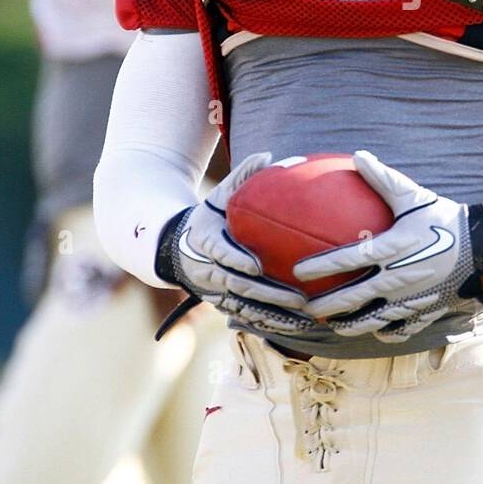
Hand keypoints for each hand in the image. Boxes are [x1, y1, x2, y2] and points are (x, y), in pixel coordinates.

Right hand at [156, 152, 316, 335]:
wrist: (177, 247)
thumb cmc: (208, 216)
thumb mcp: (219, 194)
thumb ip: (241, 175)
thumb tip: (268, 155)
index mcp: (205, 240)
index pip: (220, 252)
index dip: (236, 259)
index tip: (256, 265)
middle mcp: (207, 269)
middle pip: (238, 285)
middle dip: (268, 294)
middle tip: (300, 298)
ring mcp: (214, 291)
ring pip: (245, 308)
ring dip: (275, 315)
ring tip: (305, 318)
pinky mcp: (222, 305)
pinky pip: (247, 319)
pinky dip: (270, 325)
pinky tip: (298, 328)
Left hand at [292, 151, 482, 342]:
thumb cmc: (445, 219)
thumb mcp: (414, 196)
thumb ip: (384, 179)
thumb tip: (359, 155)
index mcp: (391, 249)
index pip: (347, 259)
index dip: (320, 266)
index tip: (297, 272)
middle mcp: (397, 278)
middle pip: (353, 298)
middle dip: (326, 306)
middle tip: (305, 309)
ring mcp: (411, 300)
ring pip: (373, 320)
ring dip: (349, 325)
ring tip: (333, 326)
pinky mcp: (426, 312)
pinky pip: (401, 329)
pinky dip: (385, 333)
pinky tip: (376, 331)